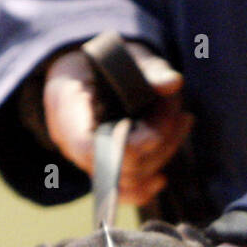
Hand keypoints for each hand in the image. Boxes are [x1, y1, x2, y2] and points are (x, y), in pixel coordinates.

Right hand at [42, 41, 193, 205]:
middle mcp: (71, 141)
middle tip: (176, 110)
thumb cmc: (102, 59)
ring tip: (179, 120)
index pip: (88, 146)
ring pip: (129, 178)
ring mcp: (87, 159)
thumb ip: (148, 68)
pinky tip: (162, 178)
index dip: (126, 147)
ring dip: (162, 152)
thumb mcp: (124, 52)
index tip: (155, 132)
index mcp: (66, 106)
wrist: (83, 72)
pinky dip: (146, 188)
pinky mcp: (103, 170)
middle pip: (119, 165)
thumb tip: (172, 84)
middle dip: (157, 140)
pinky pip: (121, 193)